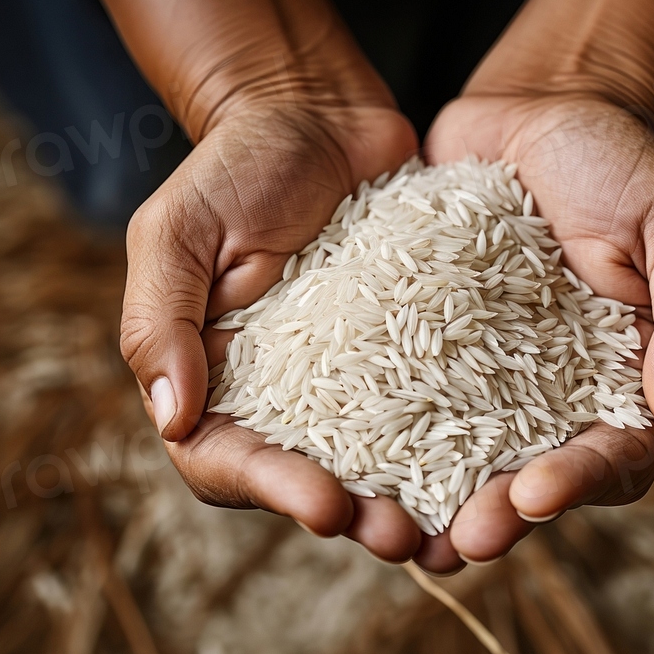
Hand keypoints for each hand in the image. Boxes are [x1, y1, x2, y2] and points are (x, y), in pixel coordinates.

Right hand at [121, 100, 424, 562]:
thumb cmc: (232, 168)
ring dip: (408, 500)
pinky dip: (455, 446)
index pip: (228, 461)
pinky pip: (429, 412)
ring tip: (449, 525)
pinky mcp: (407, 363)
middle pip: (307, 481)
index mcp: (215, 386)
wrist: (317, 118)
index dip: (272, 491)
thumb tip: (171, 421)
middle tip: (398, 535)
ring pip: (373, 465)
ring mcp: (348, 390)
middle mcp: (282, 403)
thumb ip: (160, 322)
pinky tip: (493, 466)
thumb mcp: (175, 232)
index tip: (325, 505)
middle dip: (352, 515)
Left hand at [420, 93, 653, 570]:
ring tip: (394, 532)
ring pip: (459, 465)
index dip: (577, 485)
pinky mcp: (423, 360)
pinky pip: (399, 406)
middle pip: (529, 484)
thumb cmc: (621, 167)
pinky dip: (375, 439)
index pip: (613, 460)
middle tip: (460, 541)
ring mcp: (483, 390)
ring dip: (429, 506)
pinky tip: (342, 463)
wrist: (537, 118)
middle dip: (496, 517)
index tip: (536, 494)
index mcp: (621, 392)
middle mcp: (550, 407)